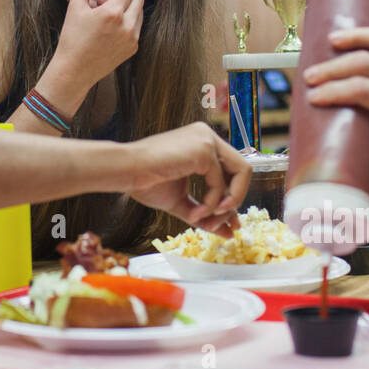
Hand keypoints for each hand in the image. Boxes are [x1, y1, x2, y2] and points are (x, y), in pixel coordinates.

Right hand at [50, 0, 143, 91]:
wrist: (74, 71)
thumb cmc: (72, 39)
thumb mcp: (74, 8)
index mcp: (113, 14)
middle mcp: (127, 26)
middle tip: (105, 2)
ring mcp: (132, 39)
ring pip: (139, 13)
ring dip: (127, 8)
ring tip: (107, 16)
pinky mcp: (133, 49)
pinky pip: (136, 28)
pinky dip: (127, 23)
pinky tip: (109, 29)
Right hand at [126, 122, 249, 235]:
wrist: (126, 172)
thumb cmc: (145, 182)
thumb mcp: (182, 201)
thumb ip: (205, 213)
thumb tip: (228, 231)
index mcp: (201, 143)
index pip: (231, 169)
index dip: (234, 196)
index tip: (229, 222)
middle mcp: (207, 136)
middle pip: (242, 170)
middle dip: (235, 201)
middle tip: (221, 223)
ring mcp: (207, 140)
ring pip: (240, 174)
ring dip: (226, 204)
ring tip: (207, 220)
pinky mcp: (204, 150)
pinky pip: (220, 184)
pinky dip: (211, 204)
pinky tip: (195, 213)